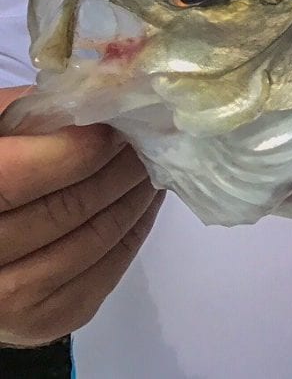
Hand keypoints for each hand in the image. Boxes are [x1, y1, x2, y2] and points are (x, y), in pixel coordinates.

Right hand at [0, 86, 161, 347]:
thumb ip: (29, 113)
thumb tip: (100, 92)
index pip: (18, 177)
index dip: (77, 148)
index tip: (116, 123)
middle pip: (65, 208)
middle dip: (119, 166)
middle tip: (150, 136)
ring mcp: (7, 303)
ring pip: (93, 240)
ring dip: (135, 196)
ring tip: (153, 162)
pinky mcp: (44, 321)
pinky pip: (106, 271)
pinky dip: (134, 230)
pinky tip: (145, 200)